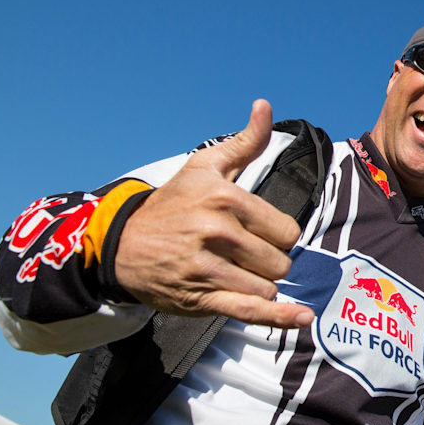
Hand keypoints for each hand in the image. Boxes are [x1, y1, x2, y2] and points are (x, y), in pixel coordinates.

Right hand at [114, 99, 314, 327]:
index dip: (277, 237)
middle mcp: (218, 231)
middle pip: (280, 261)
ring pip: (267, 287)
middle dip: (268, 262)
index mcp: (226, 199)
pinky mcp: (200, 297)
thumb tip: (265, 106)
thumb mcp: (205, 167)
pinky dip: (279, 317)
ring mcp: (208, 267)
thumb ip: (245, 142)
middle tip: (240, 255)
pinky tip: (301, 318)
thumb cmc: (172, 204)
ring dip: (259, 286)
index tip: (256, 234)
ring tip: (232, 273)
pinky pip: (251, 310)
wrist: (122, 244)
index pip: (287, 231)